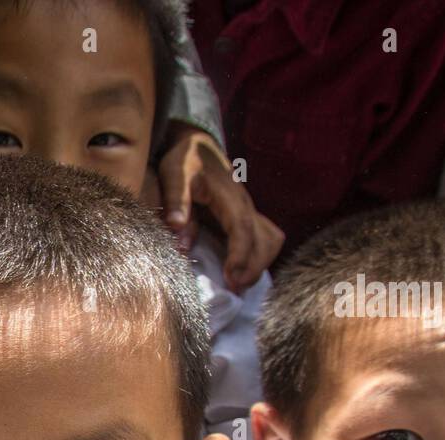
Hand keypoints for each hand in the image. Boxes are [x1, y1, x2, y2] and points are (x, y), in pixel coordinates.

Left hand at [157, 123, 283, 292]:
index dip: (240, 253)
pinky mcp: (247, 217)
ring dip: (260, 264)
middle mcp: (245, 203)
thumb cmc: (184, 159)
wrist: (198, 145)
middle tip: (236, 289)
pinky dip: (260, 257)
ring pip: (270, 239)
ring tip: (240, 285)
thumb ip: (176, 200)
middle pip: (263, 237)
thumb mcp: (174, 173)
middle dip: (253, 265)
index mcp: (228, 193)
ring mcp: (249, 210)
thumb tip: (176, 228)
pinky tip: (244, 272)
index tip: (232, 276)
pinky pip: (266, 238)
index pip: (241, 225)